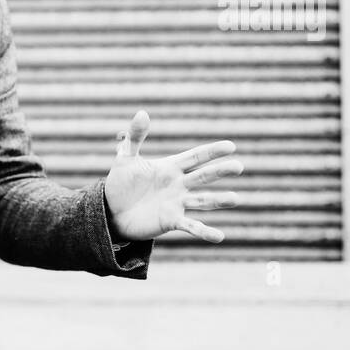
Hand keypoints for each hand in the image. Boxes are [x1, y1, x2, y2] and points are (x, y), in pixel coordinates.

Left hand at [103, 109, 241, 242]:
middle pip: (203, 176)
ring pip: (202, 201)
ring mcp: (177, 204)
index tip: (230, 146)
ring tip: (236, 198)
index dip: (212, 152)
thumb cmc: (121, 183)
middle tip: (239, 166)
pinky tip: (219, 236)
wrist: (111, 211)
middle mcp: (178, 185)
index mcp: (171, 168)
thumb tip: (142, 112)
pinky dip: (204, 231)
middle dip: (220, 171)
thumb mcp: (125, 158)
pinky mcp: (171, 221)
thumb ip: (135, 137)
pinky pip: (191, 226)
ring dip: (219, 200)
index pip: (195, 157)